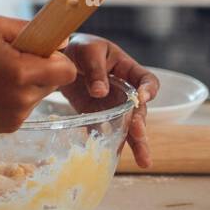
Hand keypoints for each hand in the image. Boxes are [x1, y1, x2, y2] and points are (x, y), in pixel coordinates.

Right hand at [0, 16, 77, 132]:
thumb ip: (29, 29)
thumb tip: (63, 41)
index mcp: (21, 72)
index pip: (67, 71)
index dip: (58, 59)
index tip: (41, 53)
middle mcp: (23, 98)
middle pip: (55, 84)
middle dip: (42, 71)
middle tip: (15, 62)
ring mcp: (17, 116)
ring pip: (39, 96)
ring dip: (27, 85)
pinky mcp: (10, 127)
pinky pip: (25, 108)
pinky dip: (15, 98)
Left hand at [59, 34, 158, 167]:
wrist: (61, 57)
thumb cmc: (80, 48)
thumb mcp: (88, 51)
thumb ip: (96, 70)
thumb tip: (100, 92)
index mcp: (128, 70)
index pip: (147, 81)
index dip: (149, 90)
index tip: (143, 97)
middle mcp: (125, 91)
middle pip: (140, 109)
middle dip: (141, 123)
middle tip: (139, 135)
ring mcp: (113, 105)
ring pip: (128, 125)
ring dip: (135, 142)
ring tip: (143, 161)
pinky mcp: (98, 115)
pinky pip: (106, 130)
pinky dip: (110, 144)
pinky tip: (113, 158)